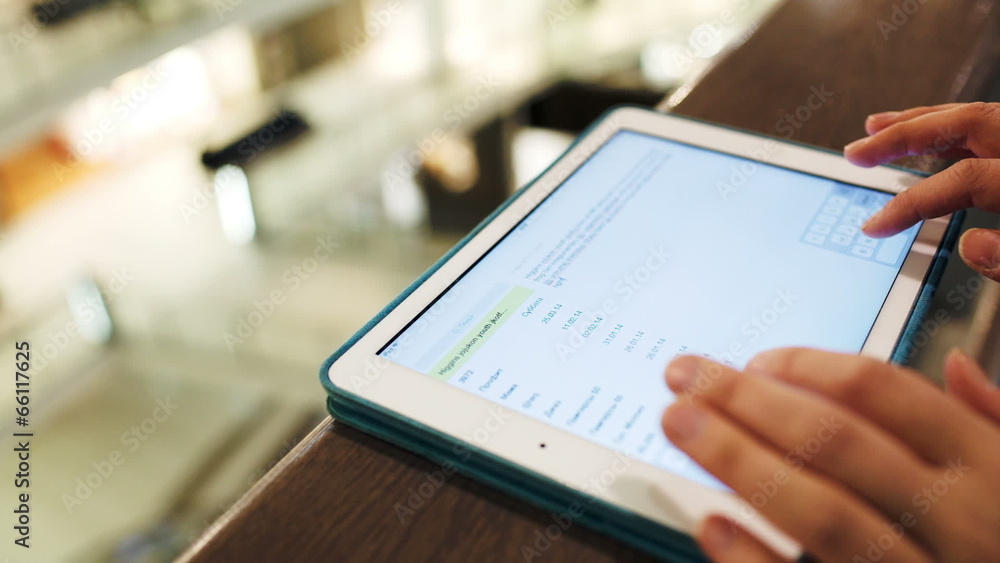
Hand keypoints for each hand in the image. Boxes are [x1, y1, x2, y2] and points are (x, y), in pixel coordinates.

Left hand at [660, 348, 999, 561]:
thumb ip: (987, 424)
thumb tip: (955, 367)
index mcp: (986, 468)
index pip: (882, 392)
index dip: (806, 368)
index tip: (754, 363)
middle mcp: (957, 519)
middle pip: (833, 440)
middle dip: (748, 401)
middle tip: (684, 377)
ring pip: (819, 510)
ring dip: (738, 459)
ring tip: (679, 424)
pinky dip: (754, 558)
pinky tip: (711, 524)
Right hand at [844, 102, 999, 281]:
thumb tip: (971, 245)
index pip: (964, 180)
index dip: (913, 202)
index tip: (877, 225)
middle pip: (964, 124)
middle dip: (901, 136)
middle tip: (857, 152)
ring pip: (977, 115)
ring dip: (922, 121)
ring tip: (877, 127)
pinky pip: (990, 123)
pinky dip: (952, 124)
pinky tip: (932, 134)